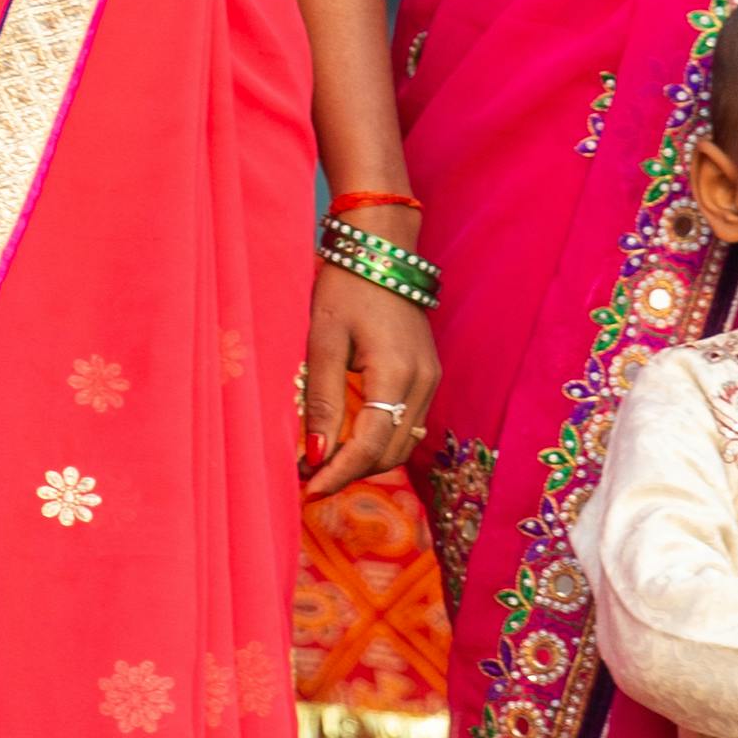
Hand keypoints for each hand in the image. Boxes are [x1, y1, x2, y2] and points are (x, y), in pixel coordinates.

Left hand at [303, 260, 436, 496]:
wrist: (381, 247)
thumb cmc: (346, 287)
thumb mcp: (323, 342)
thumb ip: (323, 402)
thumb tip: (316, 456)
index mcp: (396, 373)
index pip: (370, 446)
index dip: (339, 474)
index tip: (307, 490)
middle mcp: (423, 382)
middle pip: (391, 452)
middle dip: (351, 471)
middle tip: (308, 476)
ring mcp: (431, 378)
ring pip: (403, 443)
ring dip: (366, 459)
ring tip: (324, 461)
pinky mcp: (428, 374)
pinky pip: (408, 422)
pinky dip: (380, 438)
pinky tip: (350, 437)